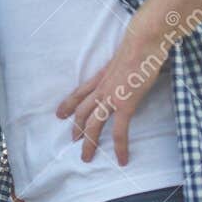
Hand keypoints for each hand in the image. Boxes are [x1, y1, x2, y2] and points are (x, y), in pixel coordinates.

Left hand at [56, 25, 169, 164]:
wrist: (141, 43)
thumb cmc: (137, 47)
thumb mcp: (122, 59)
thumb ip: (120, 69)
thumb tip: (128, 72)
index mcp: (100, 78)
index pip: (78, 93)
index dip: (67, 105)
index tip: (60, 114)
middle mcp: (100, 89)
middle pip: (82, 112)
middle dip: (77, 128)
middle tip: (73, 141)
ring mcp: (110, 98)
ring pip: (93, 124)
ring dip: (89, 142)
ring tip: (86, 157)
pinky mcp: (124, 105)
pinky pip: (119, 131)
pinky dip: (119, 147)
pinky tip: (120, 159)